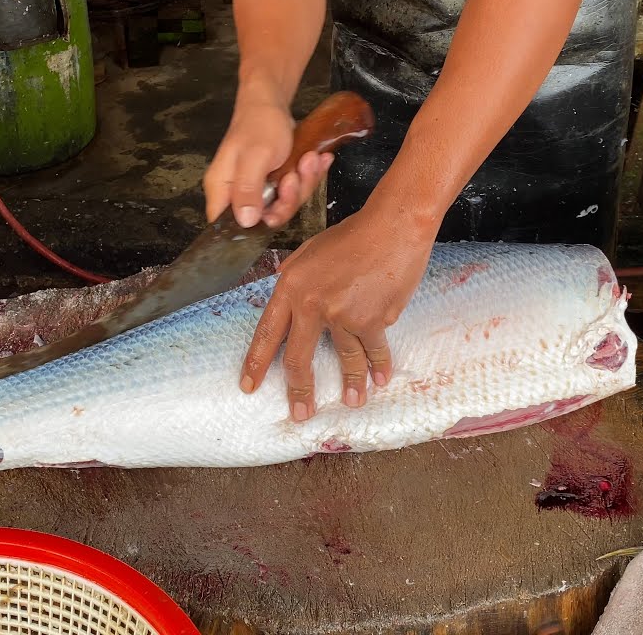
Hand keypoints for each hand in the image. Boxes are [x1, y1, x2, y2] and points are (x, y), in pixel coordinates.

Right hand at [203, 96, 332, 228]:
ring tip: (309, 159)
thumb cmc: (259, 124)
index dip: (254, 227)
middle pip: (264, 217)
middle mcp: (236, 193)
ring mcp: (256, 189)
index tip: (275, 209)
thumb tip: (245, 222)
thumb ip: (248, 190)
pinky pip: (294, 191)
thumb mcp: (255, 157)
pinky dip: (308, 176)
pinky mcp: (273, 183)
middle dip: (289, 198)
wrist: (271, 102)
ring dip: (303, 182)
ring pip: (284, 204)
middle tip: (295, 174)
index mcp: (222, 189)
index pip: (228, 226)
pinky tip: (317, 160)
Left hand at [239, 203, 435, 420]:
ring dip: (352, 384)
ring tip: (353, 401)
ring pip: (345, 359)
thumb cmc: (354, 235)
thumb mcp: (310, 251)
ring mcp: (342, 314)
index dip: (256, 364)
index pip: (266, 333)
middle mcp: (312, 304)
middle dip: (299, 391)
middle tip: (300, 414)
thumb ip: (294, 274)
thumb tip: (283, 286)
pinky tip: (381, 379)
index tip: (249, 386)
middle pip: (298, 358)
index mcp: (291, 287)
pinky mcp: (372, 319)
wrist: (393, 227)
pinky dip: (379, 364)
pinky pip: (373, 348)